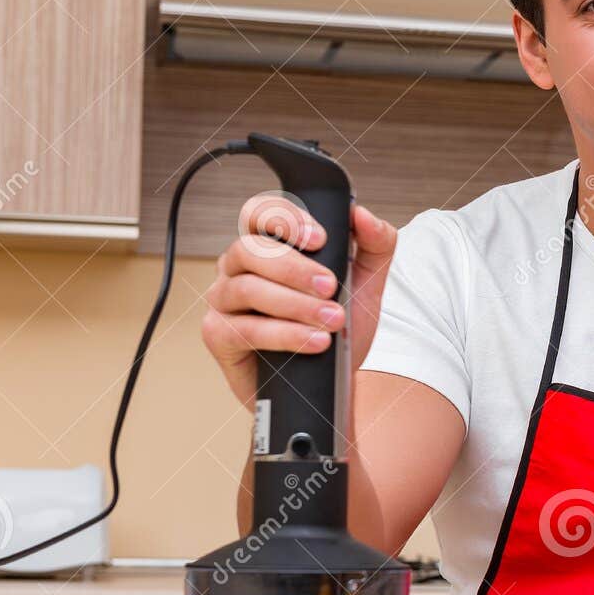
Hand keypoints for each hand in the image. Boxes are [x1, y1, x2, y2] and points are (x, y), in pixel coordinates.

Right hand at [201, 195, 398, 407]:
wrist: (333, 382)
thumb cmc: (339, 328)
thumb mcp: (367, 284)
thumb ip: (374, 245)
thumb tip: (364, 216)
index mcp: (268, 247)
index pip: (260, 212)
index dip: (284, 219)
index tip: (320, 239)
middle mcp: (239, 268)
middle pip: (250, 249)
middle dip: (295, 268)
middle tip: (331, 288)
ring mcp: (224, 301)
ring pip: (246, 288)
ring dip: (295, 305)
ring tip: (332, 320)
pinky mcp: (219, 335)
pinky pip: (243, 329)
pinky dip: (284, 335)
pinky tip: (314, 341)